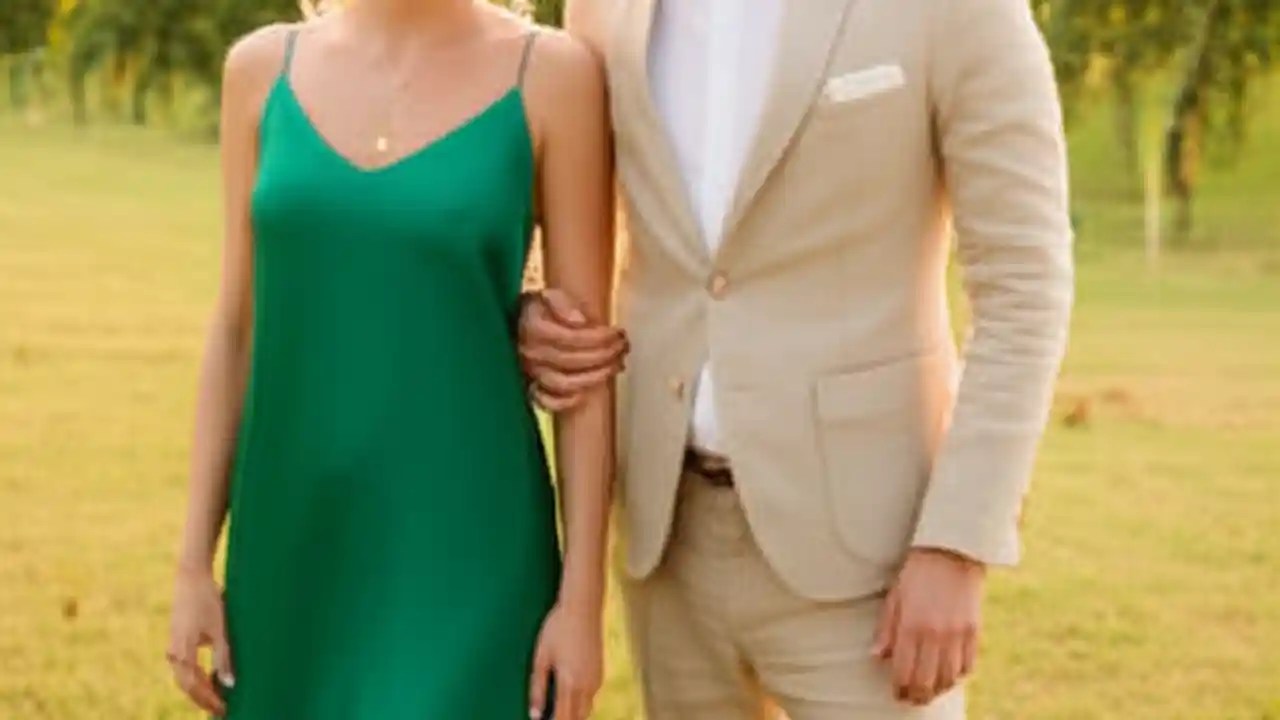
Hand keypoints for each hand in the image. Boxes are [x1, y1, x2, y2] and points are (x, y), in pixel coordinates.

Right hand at [167, 568, 233, 716]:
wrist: (191, 576)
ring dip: (199, 689)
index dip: (208, 700)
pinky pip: (184, 666)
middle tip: (220, 709)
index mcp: (182, 652)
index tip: (223, 709)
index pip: (194, 686)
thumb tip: (229, 683)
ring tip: (216, 698)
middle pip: (186, 685)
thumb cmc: (208, 601)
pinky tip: (209, 678)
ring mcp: (173, 646)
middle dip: (203, 699)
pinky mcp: (177, 639)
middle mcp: (173, 653)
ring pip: (184, 677)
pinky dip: (195, 676)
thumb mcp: (220, 629)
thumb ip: (223, 657)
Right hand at [518, 288, 626, 411]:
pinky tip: (584, 393)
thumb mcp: (547, 295)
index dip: (601, 338)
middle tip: (623, 348)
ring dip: (594, 377)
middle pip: (574, 360)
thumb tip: (581, 321)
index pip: (574, 338)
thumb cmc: (536, 310)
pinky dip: (565, 402)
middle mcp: (530, 353)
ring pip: (564, 383)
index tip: (618, 333)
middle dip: (605, 355)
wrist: (512, 325)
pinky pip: (546, 402)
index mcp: (534, 328)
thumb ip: (562, 302)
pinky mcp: (529, 387)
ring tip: (615, 366)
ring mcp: (529, 373)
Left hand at [528, 602, 603, 719]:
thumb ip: (537, 688)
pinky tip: (569, 697)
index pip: (562, 717)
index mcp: (569, 682)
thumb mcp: (541, 657)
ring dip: (574, 714)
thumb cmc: (558, 628)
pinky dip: (581, 704)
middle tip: (550, 718)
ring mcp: (596, 679)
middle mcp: (587, 685)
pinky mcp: (601, 672)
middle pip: (577, 717)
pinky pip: (592, 697)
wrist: (583, 607)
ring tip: (557, 711)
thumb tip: (534, 714)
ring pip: (587, 709)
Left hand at [872, 548, 984, 705]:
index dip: (899, 688)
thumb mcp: (895, 597)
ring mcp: (957, 635)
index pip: (904, 671)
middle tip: (911, 699)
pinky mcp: (974, 631)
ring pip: (949, 679)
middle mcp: (935, 634)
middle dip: (917, 696)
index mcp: (912, 626)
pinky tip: (948, 676)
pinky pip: (967, 666)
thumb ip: (886, 629)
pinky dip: (957, 676)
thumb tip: (877, 656)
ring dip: (938, 690)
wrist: (952, 551)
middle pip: (927, 682)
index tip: (896, 694)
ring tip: (929, 691)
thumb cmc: (917, 572)